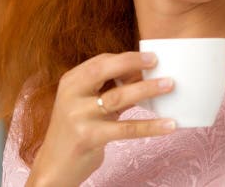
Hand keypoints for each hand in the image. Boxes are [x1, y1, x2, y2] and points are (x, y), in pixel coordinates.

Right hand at [26, 51, 175, 186]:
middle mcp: (71, 95)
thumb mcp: (89, 105)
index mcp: (70, 82)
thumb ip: (111, 90)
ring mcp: (78, 116)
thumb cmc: (77, 131)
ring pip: (118, 97)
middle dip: (132, 62)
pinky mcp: (89, 137)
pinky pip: (126, 129)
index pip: (100, 61)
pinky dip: (150, 126)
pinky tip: (168, 125)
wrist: (55, 166)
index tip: (149, 57)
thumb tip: (144, 76)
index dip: (126, 58)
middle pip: (104, 70)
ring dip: (147, 89)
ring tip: (169, 85)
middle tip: (156, 62)